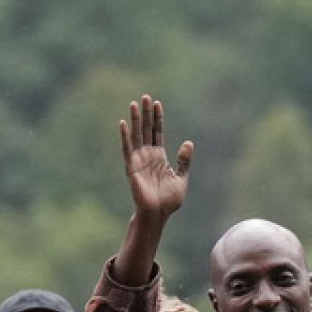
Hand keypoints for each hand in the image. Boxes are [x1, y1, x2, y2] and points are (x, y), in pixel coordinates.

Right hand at [120, 95, 193, 221]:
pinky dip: (125, 136)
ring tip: (134, 104)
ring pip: (136, 135)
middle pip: (146, 129)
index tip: (158, 103)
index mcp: (159, 157)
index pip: (157, 132)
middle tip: (145, 96)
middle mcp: (147, 155)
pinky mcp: (131, 167)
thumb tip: (188, 143)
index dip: (158, 118)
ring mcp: (138, 160)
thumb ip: (184, 161)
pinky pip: (127, 149)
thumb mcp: (181, 178)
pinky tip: (123, 123)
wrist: (158, 214)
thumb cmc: (168, 201)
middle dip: (146, 113)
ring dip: (136, 120)